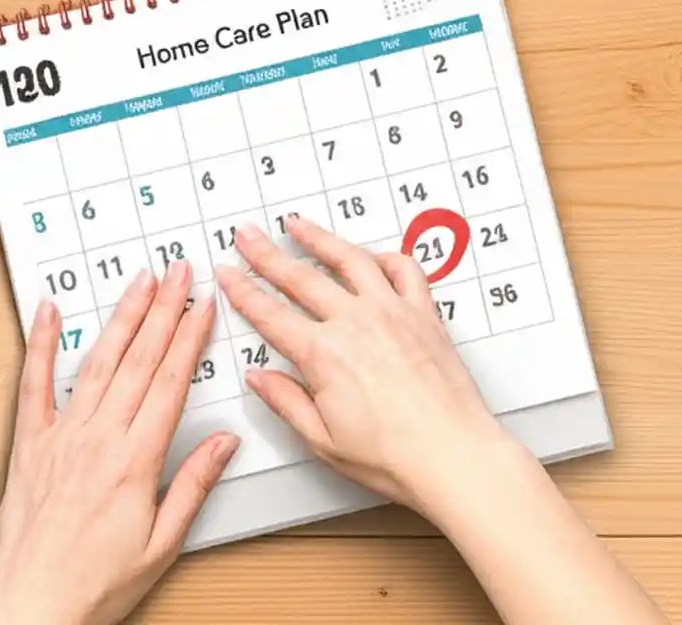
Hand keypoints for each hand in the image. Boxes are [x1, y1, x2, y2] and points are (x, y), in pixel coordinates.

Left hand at [0, 263, 237, 624]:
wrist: (29, 608)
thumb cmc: (94, 583)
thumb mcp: (163, 542)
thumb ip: (194, 485)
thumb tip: (224, 442)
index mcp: (136, 460)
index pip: (172, 382)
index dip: (191, 338)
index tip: (205, 305)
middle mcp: (97, 440)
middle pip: (139, 361)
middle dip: (163, 311)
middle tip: (178, 273)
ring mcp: (60, 438)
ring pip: (97, 363)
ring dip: (120, 318)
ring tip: (138, 282)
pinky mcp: (29, 448)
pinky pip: (34, 386)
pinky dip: (41, 346)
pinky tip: (48, 314)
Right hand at [215, 220, 517, 518]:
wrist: (453, 453)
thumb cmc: (396, 455)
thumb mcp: (323, 440)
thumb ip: (287, 401)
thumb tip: (260, 378)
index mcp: (324, 355)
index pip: (270, 314)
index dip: (243, 291)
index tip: (228, 274)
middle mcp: (357, 324)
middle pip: (301, 278)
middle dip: (267, 254)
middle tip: (248, 236)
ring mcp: (394, 313)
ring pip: (351, 260)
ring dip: (320, 239)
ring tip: (300, 225)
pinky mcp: (425, 315)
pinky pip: (405, 271)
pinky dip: (386, 257)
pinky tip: (372, 255)